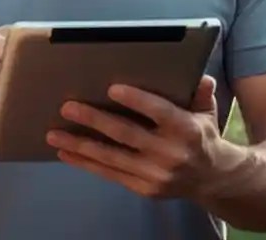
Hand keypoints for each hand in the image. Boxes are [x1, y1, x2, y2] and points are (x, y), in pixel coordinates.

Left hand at [47, 75, 242, 199]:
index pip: (159, 112)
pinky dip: (85, 163)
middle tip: (67, 107)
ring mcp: (155, 174)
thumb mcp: (207, 111)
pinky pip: (110, 173)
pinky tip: (66, 152)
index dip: (136, 101)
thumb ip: (201, 93)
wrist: (211, 179)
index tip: (111, 88)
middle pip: (126, 134)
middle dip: (94, 120)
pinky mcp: (144, 189)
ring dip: (80, 144)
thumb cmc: (201, 135)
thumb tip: (200, 76)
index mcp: (186, 129)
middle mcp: (170, 153)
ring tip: (54, 133)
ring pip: (111, 157)